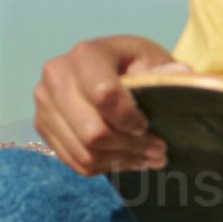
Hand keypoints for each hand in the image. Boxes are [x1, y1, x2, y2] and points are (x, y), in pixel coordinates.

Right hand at [35, 33, 179, 174]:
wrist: (106, 67)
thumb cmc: (134, 64)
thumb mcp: (154, 60)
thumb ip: (165, 71)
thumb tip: (179, 74)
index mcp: (86, 54)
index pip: (104, 95)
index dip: (130, 119)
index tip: (148, 124)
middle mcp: (56, 76)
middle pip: (92, 132)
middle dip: (130, 147)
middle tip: (158, 151)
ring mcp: (44, 103)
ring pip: (84, 153)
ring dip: (121, 161)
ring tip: (146, 158)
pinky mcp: (43, 126)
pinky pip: (74, 162)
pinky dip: (105, 167)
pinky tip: (124, 158)